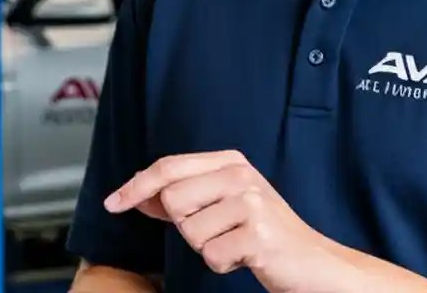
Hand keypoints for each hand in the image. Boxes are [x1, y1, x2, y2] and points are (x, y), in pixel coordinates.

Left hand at [104, 150, 357, 292]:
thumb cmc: (264, 234)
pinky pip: (210, 255)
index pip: (169, 167)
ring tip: (235, 243)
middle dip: (187, 226)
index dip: (136, 186)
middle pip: (173, 199)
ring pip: (190, 231)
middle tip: (220, 231)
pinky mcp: (258, 233)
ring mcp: (251, 202)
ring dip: (207, 247)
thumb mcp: (223, 205)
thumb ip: (184, 196)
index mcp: (231, 161)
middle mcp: (241, 175)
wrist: (313, 262)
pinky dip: (223, 264)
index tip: (113, 203)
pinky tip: (246, 257)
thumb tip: (138, 194)